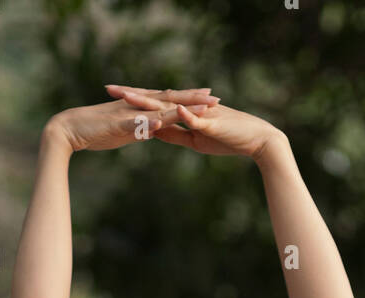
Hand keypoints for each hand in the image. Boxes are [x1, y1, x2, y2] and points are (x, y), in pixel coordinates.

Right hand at [47, 88, 218, 153]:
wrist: (70, 129)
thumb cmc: (95, 132)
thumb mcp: (125, 132)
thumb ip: (142, 129)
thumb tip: (157, 129)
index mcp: (140, 109)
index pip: (169, 102)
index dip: (188, 101)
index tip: (209, 100)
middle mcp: (137, 107)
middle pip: (169, 100)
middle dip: (192, 99)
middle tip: (215, 97)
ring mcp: (127, 114)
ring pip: (157, 108)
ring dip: (178, 107)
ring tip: (199, 106)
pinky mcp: (116, 124)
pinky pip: (135, 123)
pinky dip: (148, 123)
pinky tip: (162, 122)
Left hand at [106, 86, 280, 161]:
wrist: (255, 138)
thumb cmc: (227, 140)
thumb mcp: (194, 141)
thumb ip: (174, 134)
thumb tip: (154, 131)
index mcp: (182, 114)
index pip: (153, 106)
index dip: (132, 100)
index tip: (112, 96)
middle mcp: (188, 109)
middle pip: (155, 100)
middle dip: (132, 95)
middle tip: (109, 89)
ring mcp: (199, 114)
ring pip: (170, 107)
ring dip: (150, 102)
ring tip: (130, 96)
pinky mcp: (212, 122)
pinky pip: (195, 120)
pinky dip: (184, 115)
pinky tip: (171, 110)